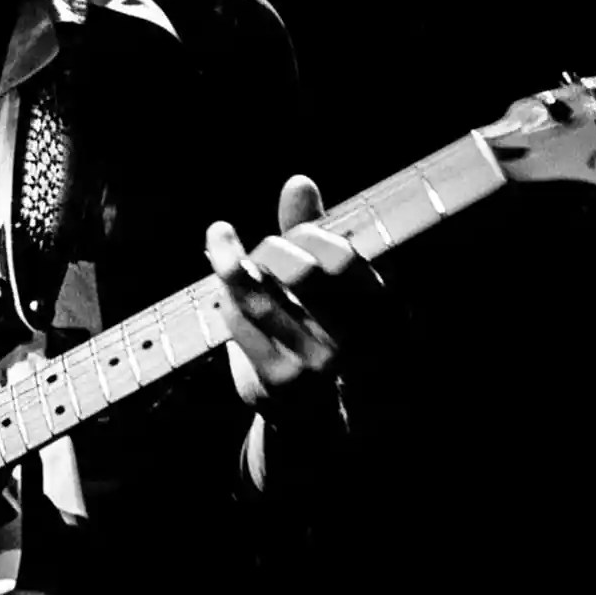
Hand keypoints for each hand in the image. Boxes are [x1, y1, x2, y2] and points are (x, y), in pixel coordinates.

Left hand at [206, 175, 353, 399]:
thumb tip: (299, 181)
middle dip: (272, 250)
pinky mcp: (277, 381)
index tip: (294, 231)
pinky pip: (239, 327)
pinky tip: (223, 295)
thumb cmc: (315, 328)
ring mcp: (315, 363)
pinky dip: (226, 302)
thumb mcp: (319, 280)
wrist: (309, 413)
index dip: (310, 234)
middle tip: (258, 250)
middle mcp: (352, 337)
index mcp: (375, 307)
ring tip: (220, 242)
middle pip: (302, 273)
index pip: (343, 257)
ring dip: (234, 266)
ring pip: (260, 298)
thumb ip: (310, 232)